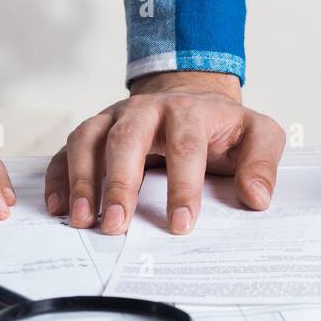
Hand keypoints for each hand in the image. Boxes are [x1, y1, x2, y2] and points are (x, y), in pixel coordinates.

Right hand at [45, 71, 285, 235]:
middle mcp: (147, 110)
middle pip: (127, 140)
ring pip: (88, 140)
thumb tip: (256, 197)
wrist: (192, 95)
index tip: (181, 224)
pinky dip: (58, 175)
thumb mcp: (259, 136)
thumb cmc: (223, 125)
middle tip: (116, 224)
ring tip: (82, 220)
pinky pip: (67, 149)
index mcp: (190, 111)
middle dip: (119, 184)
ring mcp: (115, 117)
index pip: (186, 147)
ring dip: (82, 180)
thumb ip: (262, 163)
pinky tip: (58, 205)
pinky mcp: (95, 130)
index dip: (183, 187)